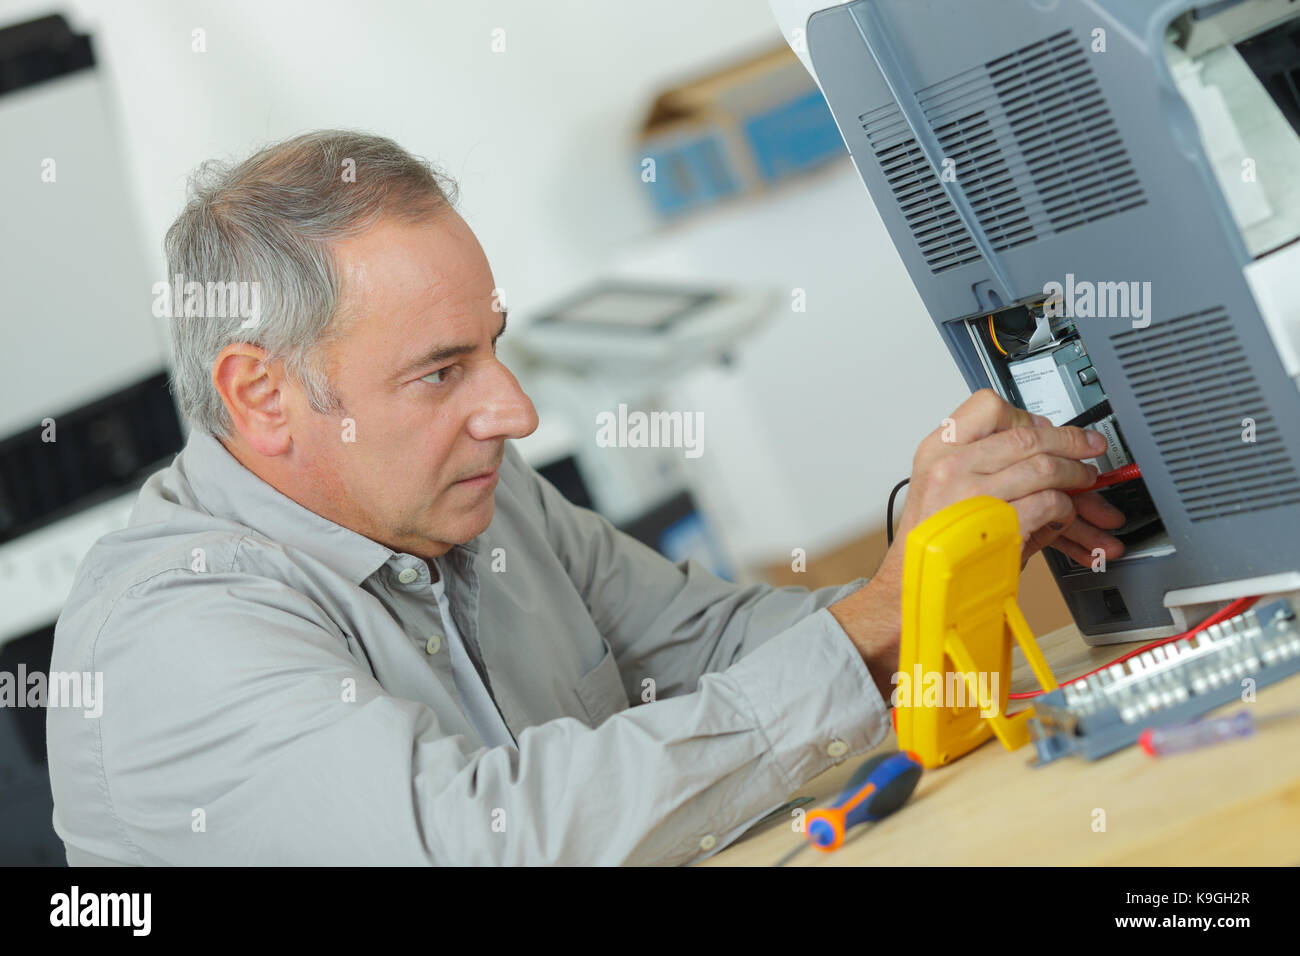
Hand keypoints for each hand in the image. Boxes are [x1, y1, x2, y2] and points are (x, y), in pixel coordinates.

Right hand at [891, 389, 1125, 567]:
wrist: (915, 587)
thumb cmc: (930, 543)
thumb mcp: (938, 485)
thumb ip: (982, 460)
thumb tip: (1038, 440)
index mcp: (937, 450)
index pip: (988, 407)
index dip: (1027, 416)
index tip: (1043, 427)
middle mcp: (952, 466)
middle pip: (1028, 436)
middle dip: (1070, 442)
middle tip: (1088, 448)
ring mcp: (974, 495)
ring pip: (1046, 467)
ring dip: (1076, 476)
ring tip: (1083, 485)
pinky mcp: (999, 525)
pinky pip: (1050, 503)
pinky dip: (1066, 509)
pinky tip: (1063, 516)